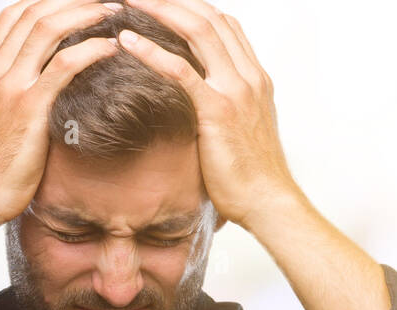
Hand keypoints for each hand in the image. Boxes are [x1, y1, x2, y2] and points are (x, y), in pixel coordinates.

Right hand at [0, 0, 121, 225]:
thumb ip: (11, 98)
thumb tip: (38, 91)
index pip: (12, 16)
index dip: (46, 2)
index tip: (75, 3)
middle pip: (32, 13)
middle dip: (71, 1)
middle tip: (103, 2)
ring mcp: (9, 86)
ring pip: (47, 30)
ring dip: (84, 15)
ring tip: (113, 12)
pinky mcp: (29, 107)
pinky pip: (64, 66)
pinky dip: (91, 50)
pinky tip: (111, 48)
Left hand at [119, 0, 299, 231]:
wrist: (269, 203)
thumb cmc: (253, 176)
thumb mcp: (245, 130)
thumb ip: (227, 107)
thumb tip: (201, 104)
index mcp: (256, 79)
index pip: (225, 24)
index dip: (192, 8)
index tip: (164, 5)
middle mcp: (249, 77)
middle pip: (210, 17)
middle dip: (172, 1)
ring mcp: (236, 91)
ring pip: (197, 30)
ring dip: (160, 10)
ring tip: (129, 2)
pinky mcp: (218, 110)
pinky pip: (180, 70)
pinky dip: (151, 51)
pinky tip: (127, 41)